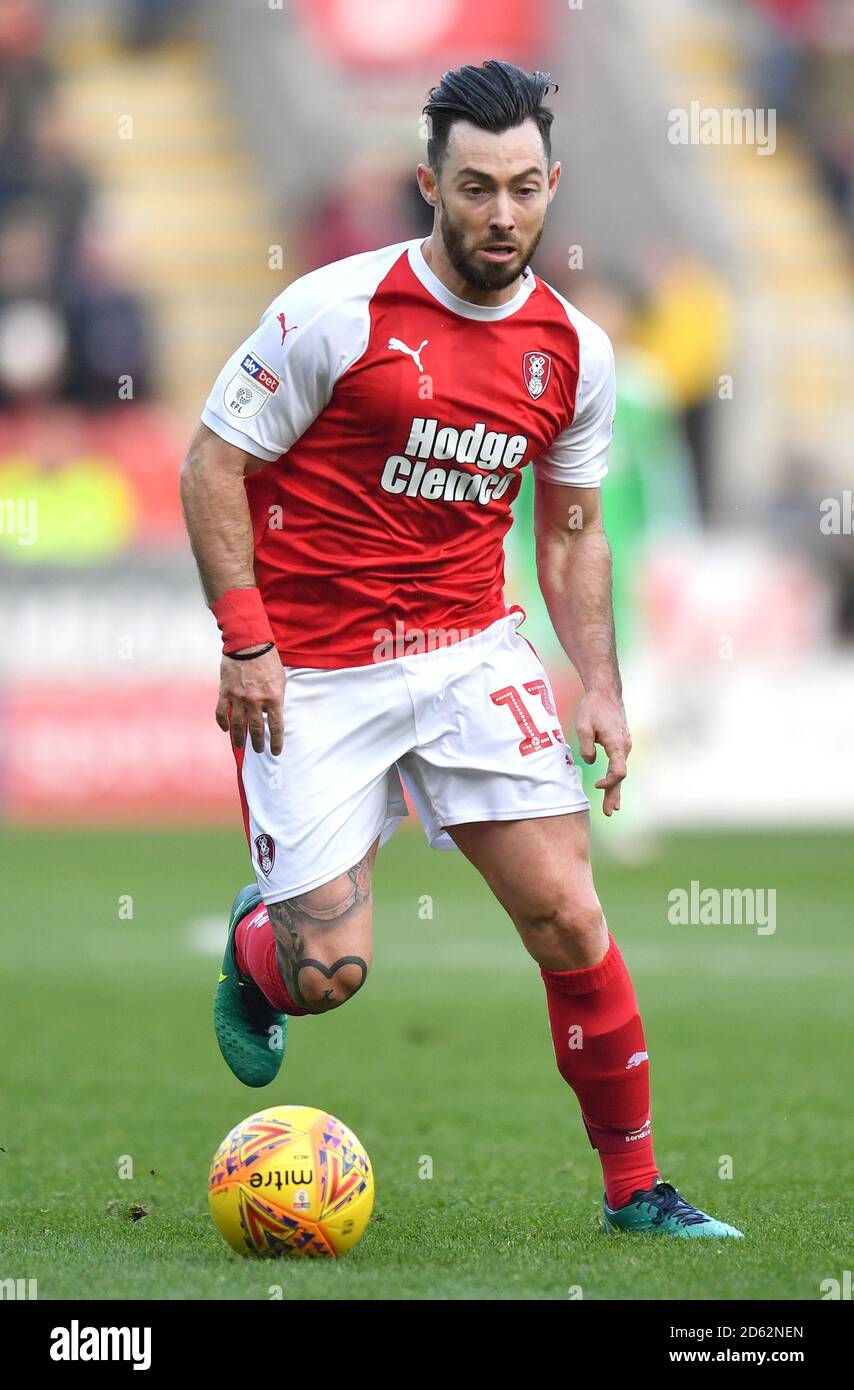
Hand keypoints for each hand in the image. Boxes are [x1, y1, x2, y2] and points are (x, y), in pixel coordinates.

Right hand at [215, 646, 284, 754]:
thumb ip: (276, 699)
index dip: (276, 742)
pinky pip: (221, 713)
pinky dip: (223, 723)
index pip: (276, 726)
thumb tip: (270, 714)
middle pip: (256, 729)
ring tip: (241, 746)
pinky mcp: (225, 692)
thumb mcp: (280, 680)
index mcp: (273, 698)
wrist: (249, 643)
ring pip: (237, 725)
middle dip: (257, 743)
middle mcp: (256, 701)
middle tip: (258, 750)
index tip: (276, 752)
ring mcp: (239, 697)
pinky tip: (225, 729)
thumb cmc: (268, 661)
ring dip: (239, 738)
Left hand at [575, 687, 631, 815]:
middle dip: (614, 795)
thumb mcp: (583, 726)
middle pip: (621, 776)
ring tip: (612, 808)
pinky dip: (616, 778)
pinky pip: (619, 764)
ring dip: (615, 789)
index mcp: (617, 744)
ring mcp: (625, 746)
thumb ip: (586, 747)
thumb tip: (589, 761)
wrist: (606, 692)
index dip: (609, 782)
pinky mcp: (621, 744)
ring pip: (621, 771)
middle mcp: (625, 747)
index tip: (597, 785)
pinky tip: (612, 789)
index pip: (619, 771)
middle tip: (610, 812)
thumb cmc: (593, 707)